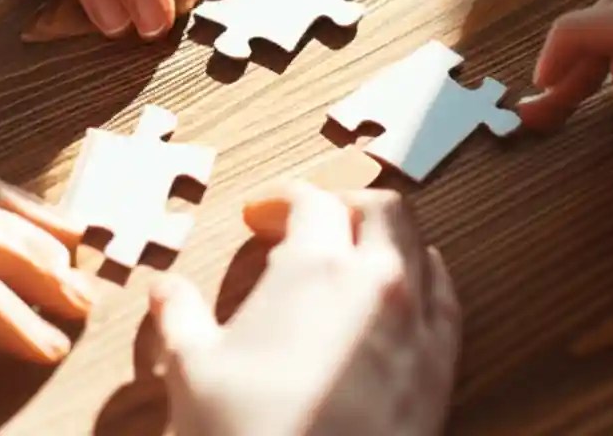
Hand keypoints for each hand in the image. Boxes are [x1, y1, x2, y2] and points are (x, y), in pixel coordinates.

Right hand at [149, 184, 459, 435]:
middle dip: (343, 206)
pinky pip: (447, 298)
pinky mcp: (442, 367)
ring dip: (387, 238)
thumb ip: (180, 318)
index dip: (280, 201)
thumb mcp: (193, 371)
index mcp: (316, 268)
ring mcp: (419, 323)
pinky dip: (425, 280)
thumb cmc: (248, 433)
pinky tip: (403, 295)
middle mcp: (377, 282)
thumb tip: (165, 290)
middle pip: (379, 209)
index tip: (257, 217)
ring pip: (419, 246)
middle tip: (308, 226)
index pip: (310, 202)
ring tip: (353, 256)